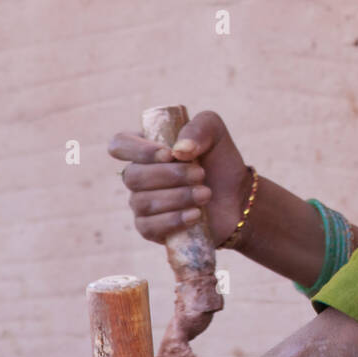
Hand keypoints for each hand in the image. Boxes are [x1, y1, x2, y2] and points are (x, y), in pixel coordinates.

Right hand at [108, 110, 252, 247]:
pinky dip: (174, 220)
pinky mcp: (150, 229)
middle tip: (201, 174)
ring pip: (142, 202)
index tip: (169, 154)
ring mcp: (141, 204)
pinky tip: (195, 215)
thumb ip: (199, 127)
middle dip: (171, 175)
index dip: (139, 150)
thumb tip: (179, 150)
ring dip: (178, 197)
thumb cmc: (221, 163)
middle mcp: (139, 176)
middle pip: (132, 176)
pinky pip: (149, 226)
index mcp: (146, 149)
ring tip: (206, 194)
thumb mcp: (216, 133)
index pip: (120, 144)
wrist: (237, 199)